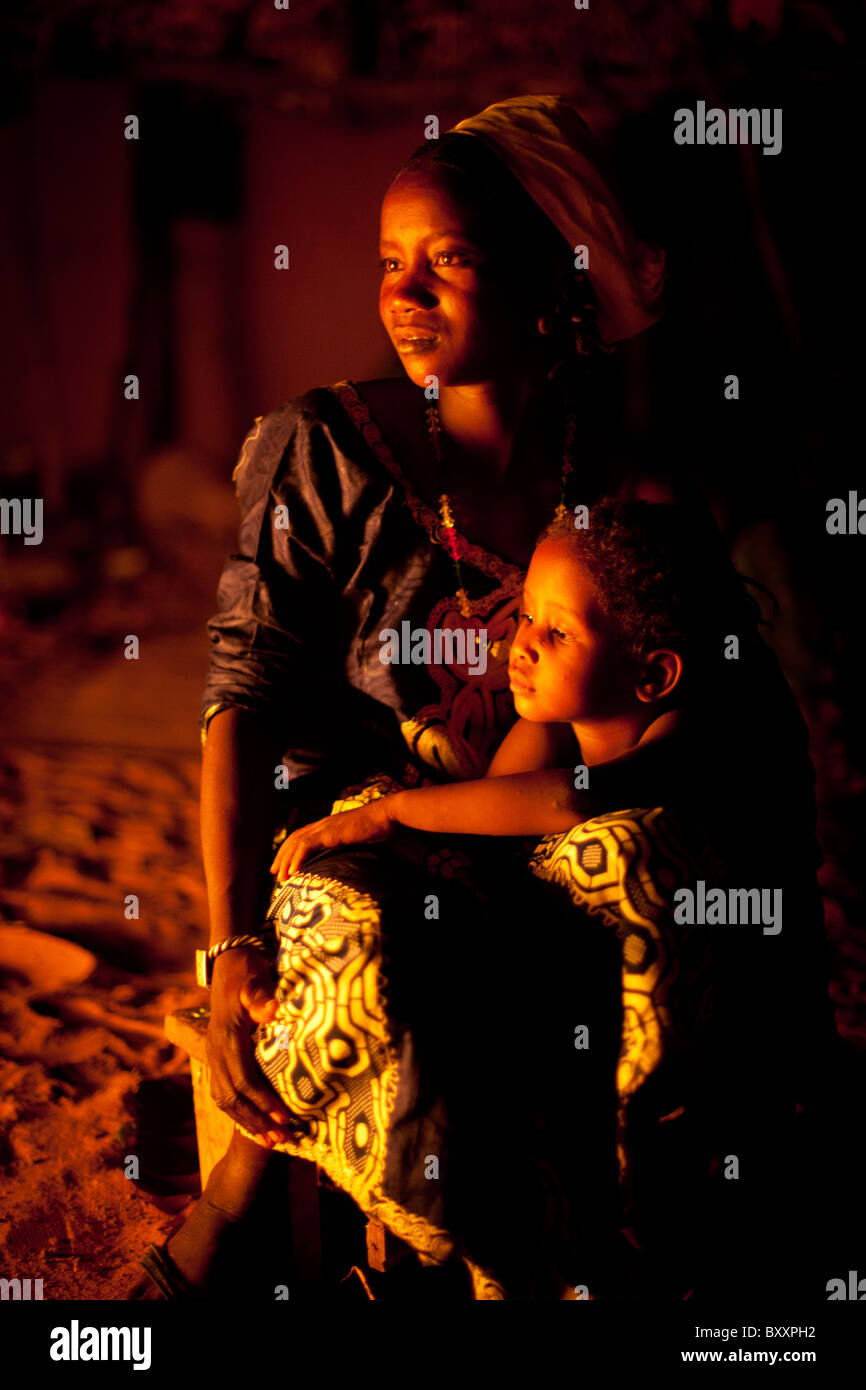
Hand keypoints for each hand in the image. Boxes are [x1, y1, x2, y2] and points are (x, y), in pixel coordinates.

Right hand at [205, 946, 293, 1144]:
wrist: (229, 962)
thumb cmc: (248, 970)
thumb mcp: (256, 978)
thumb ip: (261, 995)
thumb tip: (272, 1010)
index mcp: (227, 1036)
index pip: (244, 1078)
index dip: (264, 1101)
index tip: (285, 1117)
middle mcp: (215, 1050)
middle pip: (232, 1097)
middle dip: (256, 1120)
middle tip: (282, 1140)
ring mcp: (213, 1055)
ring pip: (225, 1099)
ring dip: (247, 1121)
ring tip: (271, 1141)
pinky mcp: (216, 1057)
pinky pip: (223, 1092)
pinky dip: (239, 1112)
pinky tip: (256, 1124)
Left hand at [269, 798, 396, 879]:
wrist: (386, 816)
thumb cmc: (378, 828)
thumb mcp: (359, 840)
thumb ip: (349, 847)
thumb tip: (348, 864)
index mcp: (328, 826)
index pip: (302, 837)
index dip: (291, 851)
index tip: (285, 866)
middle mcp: (323, 825)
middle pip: (294, 839)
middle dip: (282, 857)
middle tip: (275, 873)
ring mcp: (325, 827)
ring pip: (296, 843)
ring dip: (286, 861)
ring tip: (280, 877)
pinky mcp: (329, 832)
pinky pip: (306, 846)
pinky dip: (297, 859)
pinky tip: (293, 871)